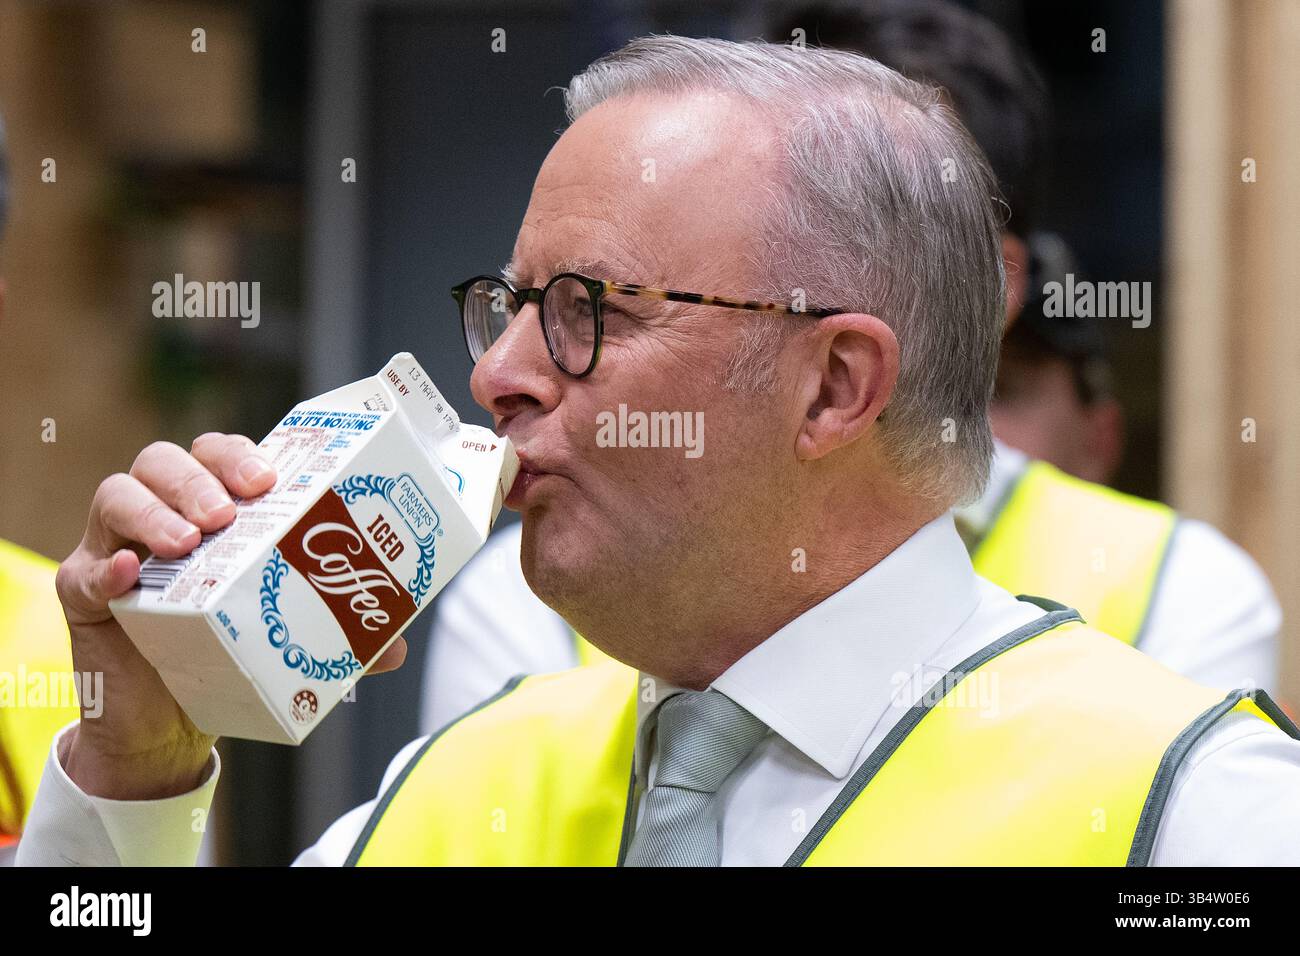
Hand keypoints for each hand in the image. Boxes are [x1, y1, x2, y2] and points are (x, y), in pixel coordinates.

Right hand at [55, 432, 408, 799]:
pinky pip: (83, 571)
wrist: (169, 724)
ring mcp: (115, 548)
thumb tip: (395, 646)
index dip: (239, 455)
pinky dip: (104, 567)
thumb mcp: (288, 639)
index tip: (269, 478)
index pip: (218, 455)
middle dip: (196, 477)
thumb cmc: (228, 655)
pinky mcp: (83, 594)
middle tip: (226, 513)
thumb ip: (340, 637)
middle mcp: (161, 515)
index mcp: (214, 512)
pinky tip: (126, 574)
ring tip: (187, 540)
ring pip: (117, 495)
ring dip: (152, 511)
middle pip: (164, 461)